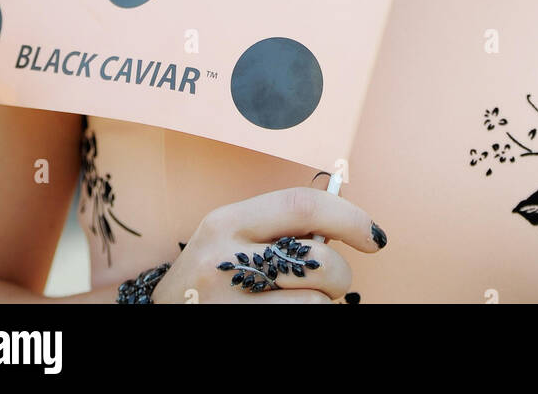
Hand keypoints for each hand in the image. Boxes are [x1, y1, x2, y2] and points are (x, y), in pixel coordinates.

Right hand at [152, 186, 385, 303]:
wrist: (165, 314)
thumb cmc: (212, 271)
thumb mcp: (231, 236)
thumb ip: (278, 226)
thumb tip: (345, 222)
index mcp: (226, 223)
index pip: (302, 205)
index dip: (348, 217)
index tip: (372, 236)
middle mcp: (224, 261)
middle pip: (318, 261)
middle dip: (340, 273)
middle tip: (329, 281)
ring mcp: (229, 304)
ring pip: (316, 303)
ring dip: (325, 303)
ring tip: (304, 299)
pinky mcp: (240, 332)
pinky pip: (303, 323)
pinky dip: (311, 317)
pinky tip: (293, 312)